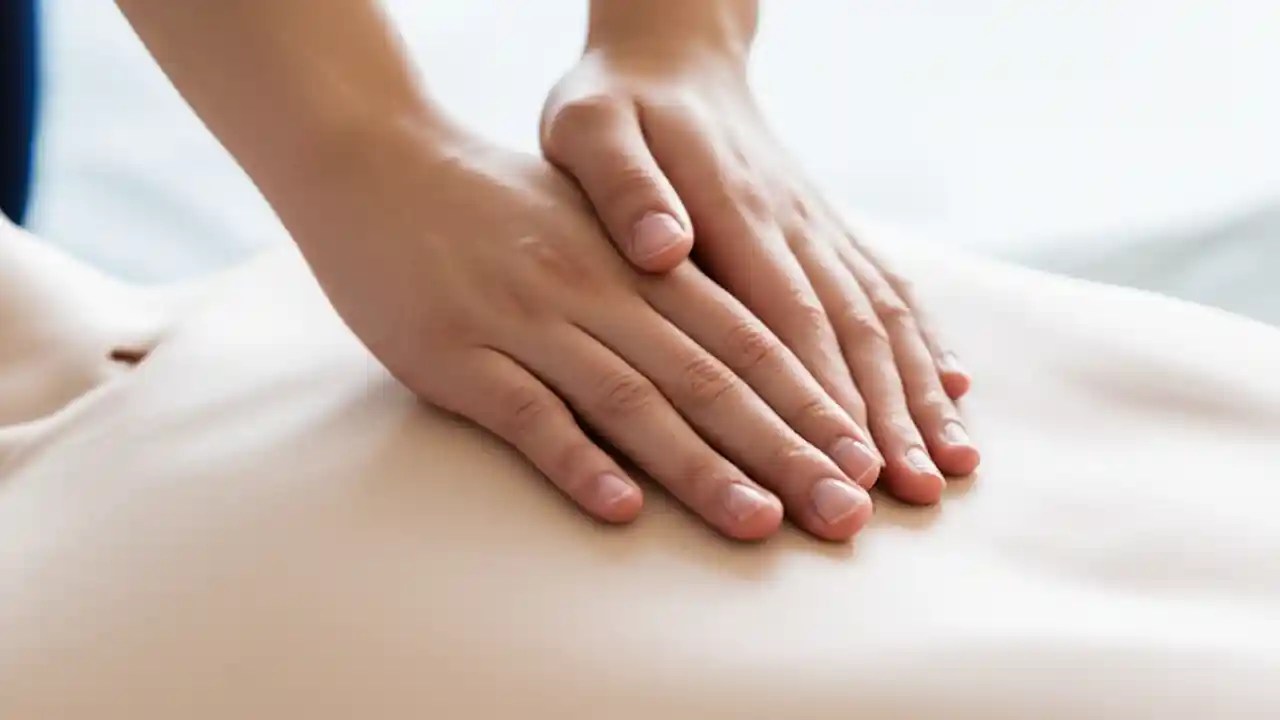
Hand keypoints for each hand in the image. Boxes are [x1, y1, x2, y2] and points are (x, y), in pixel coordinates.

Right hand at [283, 124, 882, 540]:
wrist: (379, 162)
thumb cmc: (495, 205)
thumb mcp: (593, 229)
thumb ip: (659, 284)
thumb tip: (736, 351)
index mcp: (640, 267)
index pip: (747, 341)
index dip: (810, 404)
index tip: (863, 461)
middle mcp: (600, 292)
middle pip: (710, 379)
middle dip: (786, 450)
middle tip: (847, 513)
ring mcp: (530, 323)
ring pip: (633, 401)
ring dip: (702, 467)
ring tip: (762, 524)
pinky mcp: (459, 356)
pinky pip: (527, 415)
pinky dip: (578, 462)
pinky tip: (621, 510)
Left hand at [542, 46, 978, 503]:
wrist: (670, 51)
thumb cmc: (615, 103)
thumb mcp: (589, 129)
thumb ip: (622, 187)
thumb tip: (663, 248)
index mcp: (730, 207)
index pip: (787, 318)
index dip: (824, 396)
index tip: (852, 465)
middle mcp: (789, 222)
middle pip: (850, 330)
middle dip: (887, 417)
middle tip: (916, 497)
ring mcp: (815, 225)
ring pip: (881, 316)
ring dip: (917, 393)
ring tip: (952, 466)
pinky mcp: (823, 227)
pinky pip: (886, 286)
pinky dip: (923, 342)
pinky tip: (951, 389)